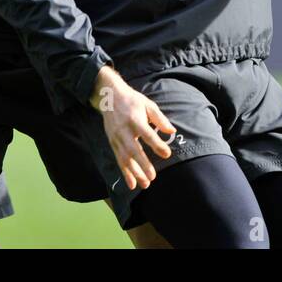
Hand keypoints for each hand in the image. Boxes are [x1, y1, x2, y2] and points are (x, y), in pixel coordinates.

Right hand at [91, 67, 174, 190]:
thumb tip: (172, 131)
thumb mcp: (148, 104)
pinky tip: (132, 184)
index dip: (156, 144)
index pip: (147, 134)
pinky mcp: (112, 143)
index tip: (167, 154)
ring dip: (134, 173)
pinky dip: (125, 173)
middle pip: (133, 150)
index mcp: (135, 119)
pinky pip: (119, 160)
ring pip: (125, 158)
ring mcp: (116, 138)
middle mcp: (124, 130)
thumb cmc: (132, 101)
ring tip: (145, 184)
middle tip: (152, 177)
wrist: (109, 97)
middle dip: (142, 164)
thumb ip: (160, 119)